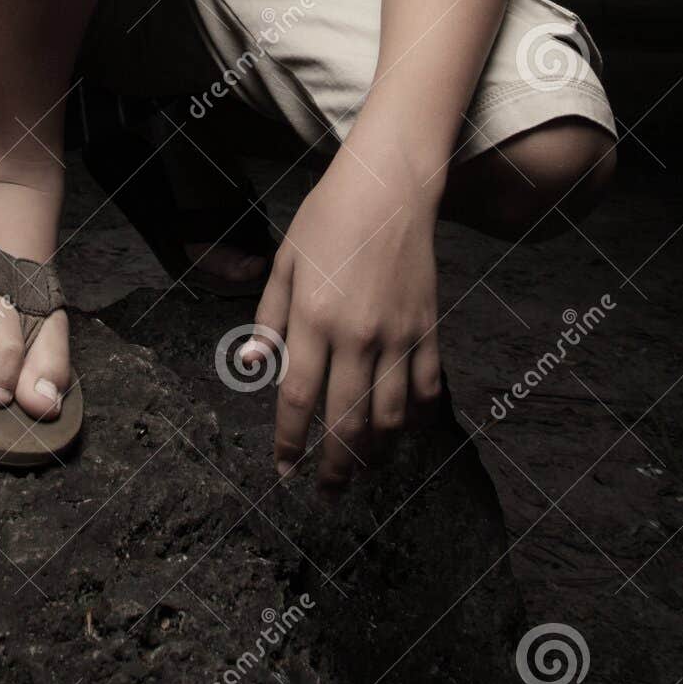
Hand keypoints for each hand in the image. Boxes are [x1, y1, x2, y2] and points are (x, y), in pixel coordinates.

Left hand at [242, 137, 442, 494]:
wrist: (389, 189)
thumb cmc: (327, 220)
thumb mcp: (284, 262)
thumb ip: (270, 318)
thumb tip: (253, 365)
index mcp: (313, 318)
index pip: (298, 399)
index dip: (290, 442)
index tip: (284, 471)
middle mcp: (357, 335)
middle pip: (346, 422)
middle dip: (335, 469)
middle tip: (326, 494)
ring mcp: (399, 335)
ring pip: (391, 417)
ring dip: (376, 454)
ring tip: (362, 471)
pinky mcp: (429, 329)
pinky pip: (427, 391)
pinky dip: (416, 421)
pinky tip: (401, 434)